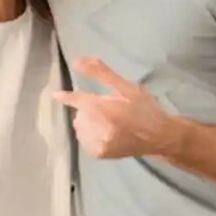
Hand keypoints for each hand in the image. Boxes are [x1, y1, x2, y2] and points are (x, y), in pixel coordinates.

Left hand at [53, 57, 179, 159]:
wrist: (160, 136)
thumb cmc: (144, 108)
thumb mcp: (126, 87)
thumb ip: (101, 73)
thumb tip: (77, 61)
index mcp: (105, 109)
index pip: (78, 101)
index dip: (66, 97)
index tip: (55, 95)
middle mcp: (99, 128)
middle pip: (80, 114)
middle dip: (89, 108)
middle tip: (108, 108)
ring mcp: (99, 143)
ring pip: (80, 126)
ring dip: (88, 121)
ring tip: (107, 121)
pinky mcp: (99, 154)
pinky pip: (84, 139)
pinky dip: (90, 134)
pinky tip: (104, 132)